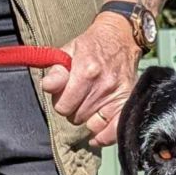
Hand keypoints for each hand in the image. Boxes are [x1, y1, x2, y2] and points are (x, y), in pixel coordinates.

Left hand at [41, 13, 140, 148]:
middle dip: (73, 109)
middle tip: (78, 97)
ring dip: (87, 118)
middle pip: (76, 117)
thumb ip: (56, 71)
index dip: (60, 102)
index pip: (63, 107)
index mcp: (86, 71)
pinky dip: (104, 136)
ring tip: (90, 103)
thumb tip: (47, 86)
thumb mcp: (68, 51)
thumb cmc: (91, 45)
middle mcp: (103, 86)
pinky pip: (114, 131)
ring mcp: (117, 96)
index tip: (65, 94)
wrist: (121, 37)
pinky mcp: (128, 102)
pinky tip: (97, 135)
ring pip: (92, 125)